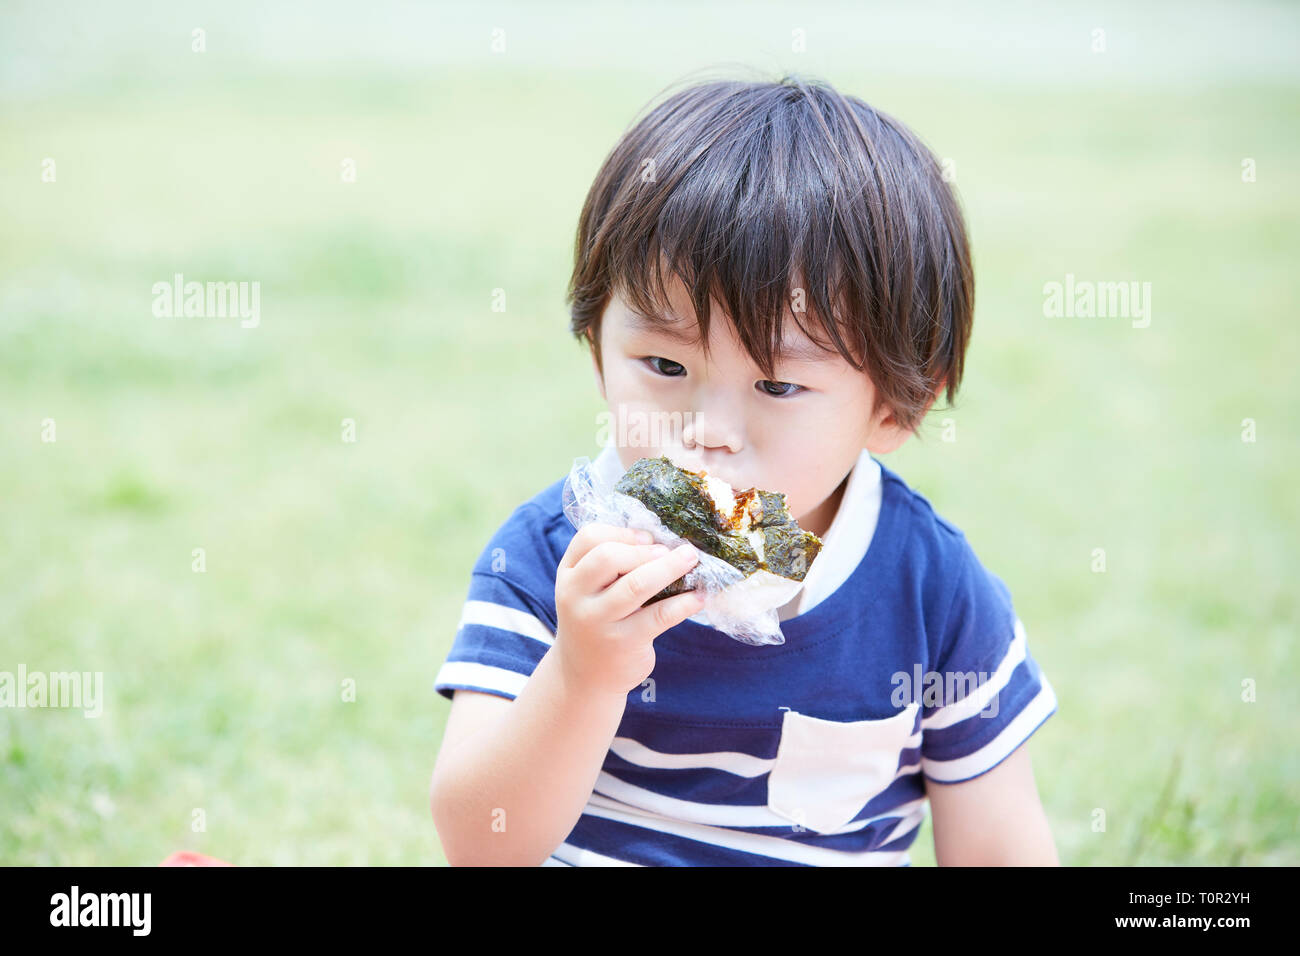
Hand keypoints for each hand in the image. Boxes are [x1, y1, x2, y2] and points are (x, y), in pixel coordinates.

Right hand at [554, 524, 703, 696]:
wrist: (584, 676)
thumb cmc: (595, 620)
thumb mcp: (587, 591)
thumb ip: (608, 565)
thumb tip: (661, 540)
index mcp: (568, 576)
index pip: (589, 538)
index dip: (622, 532)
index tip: (647, 537)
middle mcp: (576, 597)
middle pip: (608, 557)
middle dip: (645, 549)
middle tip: (671, 550)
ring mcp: (599, 622)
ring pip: (636, 584)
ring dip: (669, 567)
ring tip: (691, 560)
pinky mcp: (625, 643)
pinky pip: (660, 616)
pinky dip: (684, 603)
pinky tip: (699, 596)